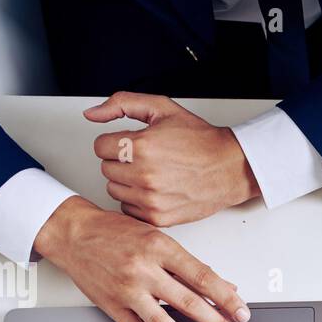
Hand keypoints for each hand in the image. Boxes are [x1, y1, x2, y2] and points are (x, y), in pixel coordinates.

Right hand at [34, 196, 249, 321]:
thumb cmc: (116, 233)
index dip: (226, 298)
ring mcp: (128, 291)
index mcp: (160, 248)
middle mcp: (144, 270)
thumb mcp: (158, 239)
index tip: (242, 313)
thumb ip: (191, 265)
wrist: (73, 233)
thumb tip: (224, 286)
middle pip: (187, 301)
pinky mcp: (113, 308)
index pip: (202, 277)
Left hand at [85, 92, 260, 226]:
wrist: (230, 167)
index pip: (100, 147)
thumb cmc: (199, 140)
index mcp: (141, 146)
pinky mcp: (158, 217)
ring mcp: (151, 199)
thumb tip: (91, 114)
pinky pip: (128, 210)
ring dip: (127, 182)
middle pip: (106, 169)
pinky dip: (137, 201)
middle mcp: (144, 175)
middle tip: (145, 158)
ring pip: (115, 190)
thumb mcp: (161, 108)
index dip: (115, 142)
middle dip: (121, 162)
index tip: (132, 144)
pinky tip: (155, 190)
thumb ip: (121, 104)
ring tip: (151, 173)